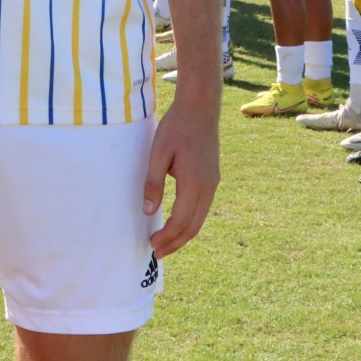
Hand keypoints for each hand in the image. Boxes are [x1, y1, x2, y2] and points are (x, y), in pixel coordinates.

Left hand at [144, 88, 219, 258]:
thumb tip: (147, 212)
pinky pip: (203, 207)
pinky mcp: (212, 177)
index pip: (181, 222)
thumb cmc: (176, 127)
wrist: (200, 107)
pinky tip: (178, 222)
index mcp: (194, 183)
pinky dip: (190, 221)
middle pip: (194, 227)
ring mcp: (213, 183)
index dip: (167, 237)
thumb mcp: (158, 153)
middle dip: (175, 243)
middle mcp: (208, 187)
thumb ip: (153, 183)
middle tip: (157, 253)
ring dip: (183, 234)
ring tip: (166, 243)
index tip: (152, 246)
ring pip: (200, 219)